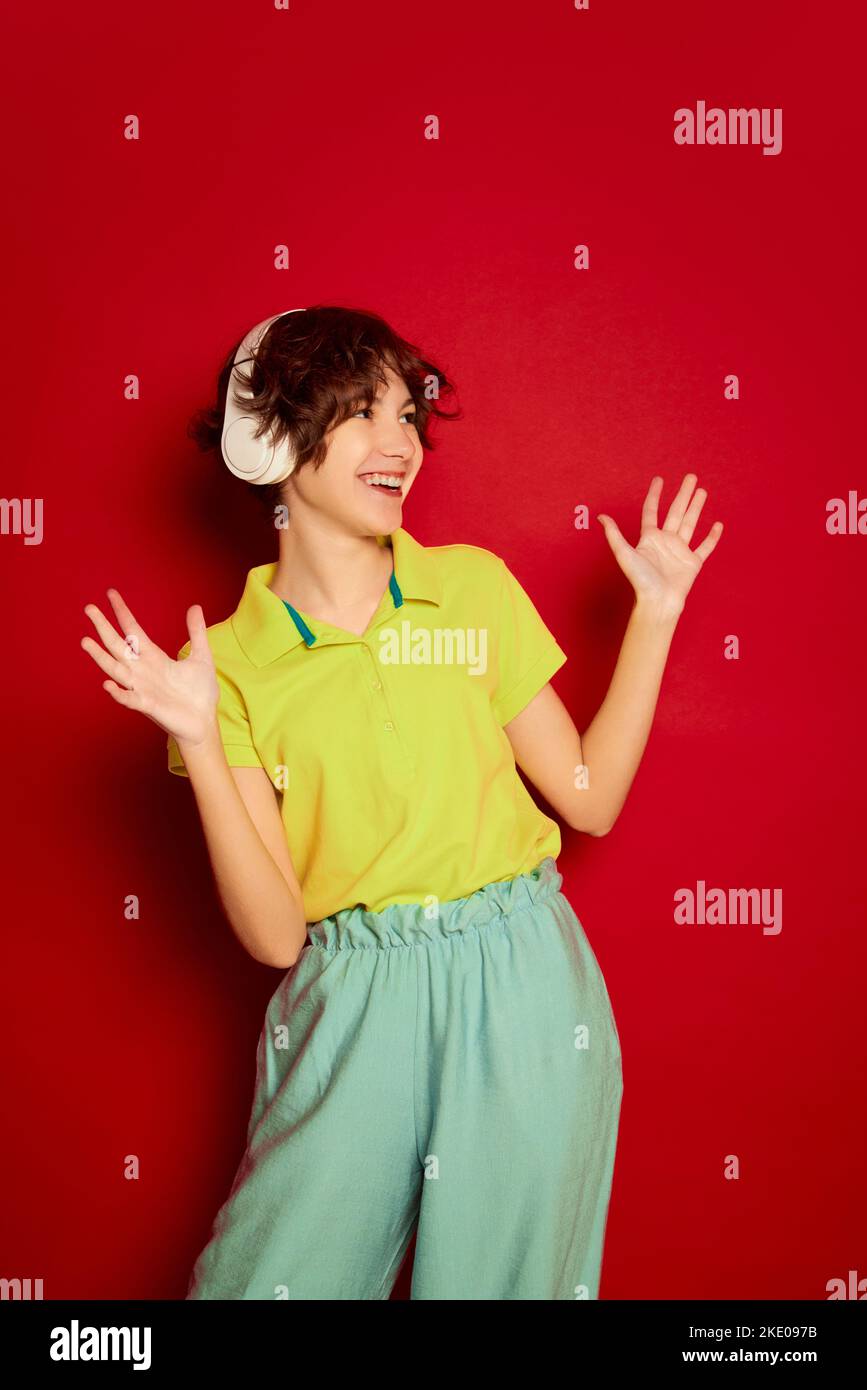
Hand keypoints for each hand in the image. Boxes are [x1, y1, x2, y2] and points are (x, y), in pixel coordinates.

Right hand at [81, 590, 219, 746]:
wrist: (204, 722)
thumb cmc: (200, 693)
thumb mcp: (201, 657)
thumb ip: (196, 633)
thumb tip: (195, 607)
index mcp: (153, 657)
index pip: (133, 630)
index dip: (122, 612)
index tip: (111, 594)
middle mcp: (142, 670)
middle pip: (118, 645)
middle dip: (104, 627)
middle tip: (89, 608)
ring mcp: (143, 688)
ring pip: (116, 670)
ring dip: (100, 657)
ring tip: (85, 642)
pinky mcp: (148, 706)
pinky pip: (130, 699)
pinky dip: (118, 693)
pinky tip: (107, 684)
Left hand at [597, 474, 722, 616]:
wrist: (658, 601)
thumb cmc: (640, 580)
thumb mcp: (624, 554)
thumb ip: (614, 535)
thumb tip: (600, 517)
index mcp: (650, 538)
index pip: (652, 511)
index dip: (655, 495)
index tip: (659, 479)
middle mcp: (666, 542)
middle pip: (676, 512)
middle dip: (683, 494)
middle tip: (691, 477)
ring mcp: (680, 551)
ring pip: (691, 523)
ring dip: (697, 507)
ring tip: (702, 491)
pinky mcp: (693, 562)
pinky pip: (705, 547)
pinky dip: (712, 537)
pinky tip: (718, 524)